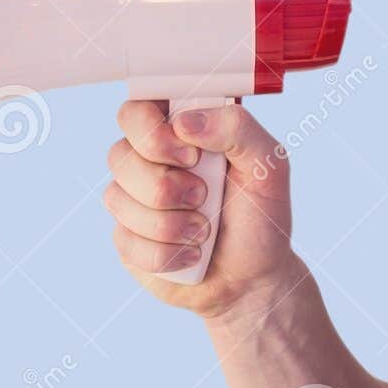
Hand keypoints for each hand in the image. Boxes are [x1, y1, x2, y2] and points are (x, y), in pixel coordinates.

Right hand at [105, 100, 298, 318]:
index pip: (136, 109)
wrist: (254, 278)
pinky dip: (167, 253)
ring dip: (171, 223)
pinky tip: (191, 254)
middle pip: (119, 154)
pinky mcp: (126, 239)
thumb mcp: (269, 167)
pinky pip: (125, 240)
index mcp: (180, 133)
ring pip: (118, 199)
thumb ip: (238, 129)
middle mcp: (149, 162)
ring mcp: (132, 201)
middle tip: (204, 195)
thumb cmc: (261, 217)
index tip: (191, 155)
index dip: (151, 130)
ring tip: (205, 230)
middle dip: (166, 184)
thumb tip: (184, 122)